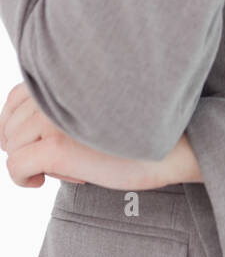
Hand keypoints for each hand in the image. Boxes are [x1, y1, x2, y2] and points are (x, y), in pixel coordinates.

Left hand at [0, 82, 201, 188]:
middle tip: (55, 158)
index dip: (17, 124)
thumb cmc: (140, 128)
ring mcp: (55, 117)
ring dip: (30, 161)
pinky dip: (22, 178)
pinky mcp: (58, 147)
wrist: (175, 144)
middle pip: (9, 125)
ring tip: (63, 166)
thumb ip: (67, 103)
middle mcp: (56, 91)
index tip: (35, 141)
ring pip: (12, 146)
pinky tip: (41, 180)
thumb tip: (26, 128)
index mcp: (66, 76)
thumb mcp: (97, 106)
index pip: (15, 97)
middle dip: (25, 146)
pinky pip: (15, 166)